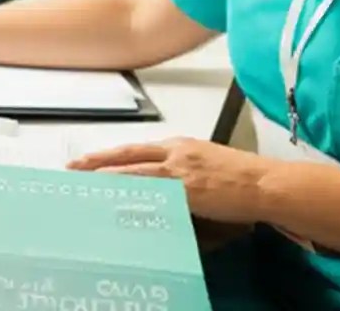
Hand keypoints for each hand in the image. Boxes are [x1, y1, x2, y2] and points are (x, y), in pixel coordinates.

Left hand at [67, 136, 277, 224]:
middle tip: (74, 166)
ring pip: (133, 167)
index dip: (114, 155)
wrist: (265, 183)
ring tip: (82, 178)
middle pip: (128, 153)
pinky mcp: (184, 185)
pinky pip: (149, 186)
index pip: (140, 149)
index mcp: (182, 146)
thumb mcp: (209, 166)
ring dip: (105, 173)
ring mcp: (179, 168)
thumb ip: (186, 172)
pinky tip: (112, 193)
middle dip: (99, 160)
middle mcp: (176, 152)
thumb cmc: (245, 179)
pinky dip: (128, 187)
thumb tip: (168, 187)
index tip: (94, 160)